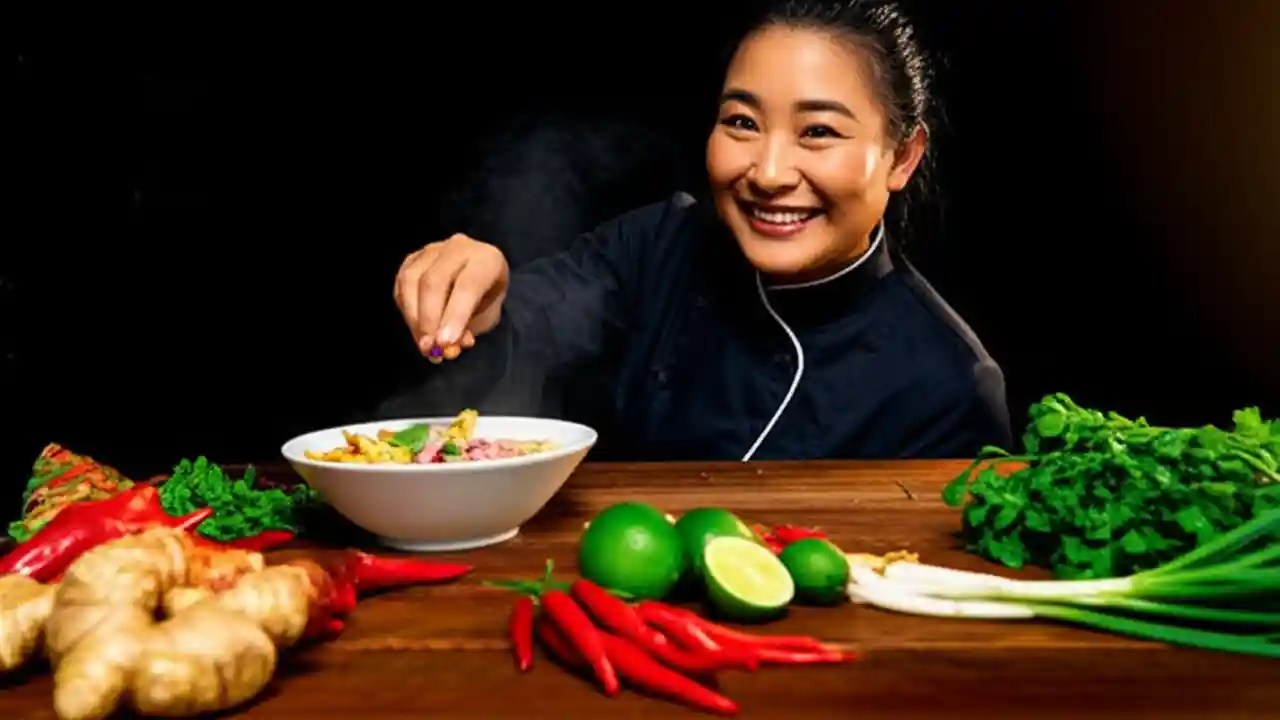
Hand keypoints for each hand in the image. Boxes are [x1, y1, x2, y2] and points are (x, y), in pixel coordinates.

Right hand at [394, 233, 509, 359]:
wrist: (480, 277)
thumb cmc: (486, 298)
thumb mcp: (487, 315)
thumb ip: (468, 328)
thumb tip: (446, 346)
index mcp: (486, 258)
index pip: (468, 285)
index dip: (455, 316)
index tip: (445, 343)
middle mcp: (457, 247)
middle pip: (434, 281)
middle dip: (429, 319)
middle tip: (430, 348)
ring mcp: (432, 250)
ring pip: (411, 280)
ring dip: (414, 318)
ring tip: (424, 345)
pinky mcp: (412, 259)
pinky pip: (401, 285)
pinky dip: (407, 312)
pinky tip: (417, 330)